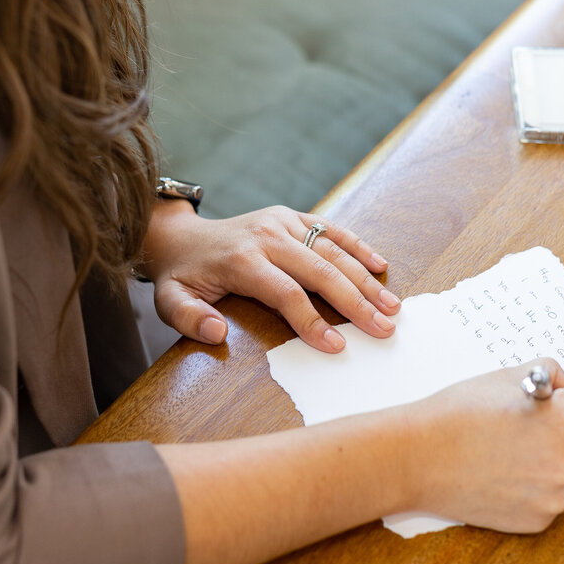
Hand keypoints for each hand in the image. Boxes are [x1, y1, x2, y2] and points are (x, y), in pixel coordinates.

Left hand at [139, 201, 399, 352]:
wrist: (183, 237)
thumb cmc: (182, 277)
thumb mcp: (170, 301)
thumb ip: (189, 319)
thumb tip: (216, 334)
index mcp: (241, 260)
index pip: (286, 294)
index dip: (313, 321)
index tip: (337, 347)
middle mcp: (267, 237)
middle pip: (320, 271)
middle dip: (355, 303)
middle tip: (384, 329)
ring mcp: (282, 223)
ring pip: (333, 251)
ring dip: (365, 280)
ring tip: (393, 307)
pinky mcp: (291, 216)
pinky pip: (331, 229)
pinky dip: (358, 246)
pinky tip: (381, 266)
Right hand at [400, 358, 563, 532]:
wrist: (418, 458)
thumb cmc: (459, 412)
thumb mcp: (508, 375)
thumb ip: (554, 377)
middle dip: (556, 432)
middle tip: (515, 428)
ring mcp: (555, 496)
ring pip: (562, 471)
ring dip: (541, 462)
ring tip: (499, 454)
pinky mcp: (538, 521)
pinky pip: (545, 498)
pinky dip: (527, 490)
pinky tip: (496, 477)